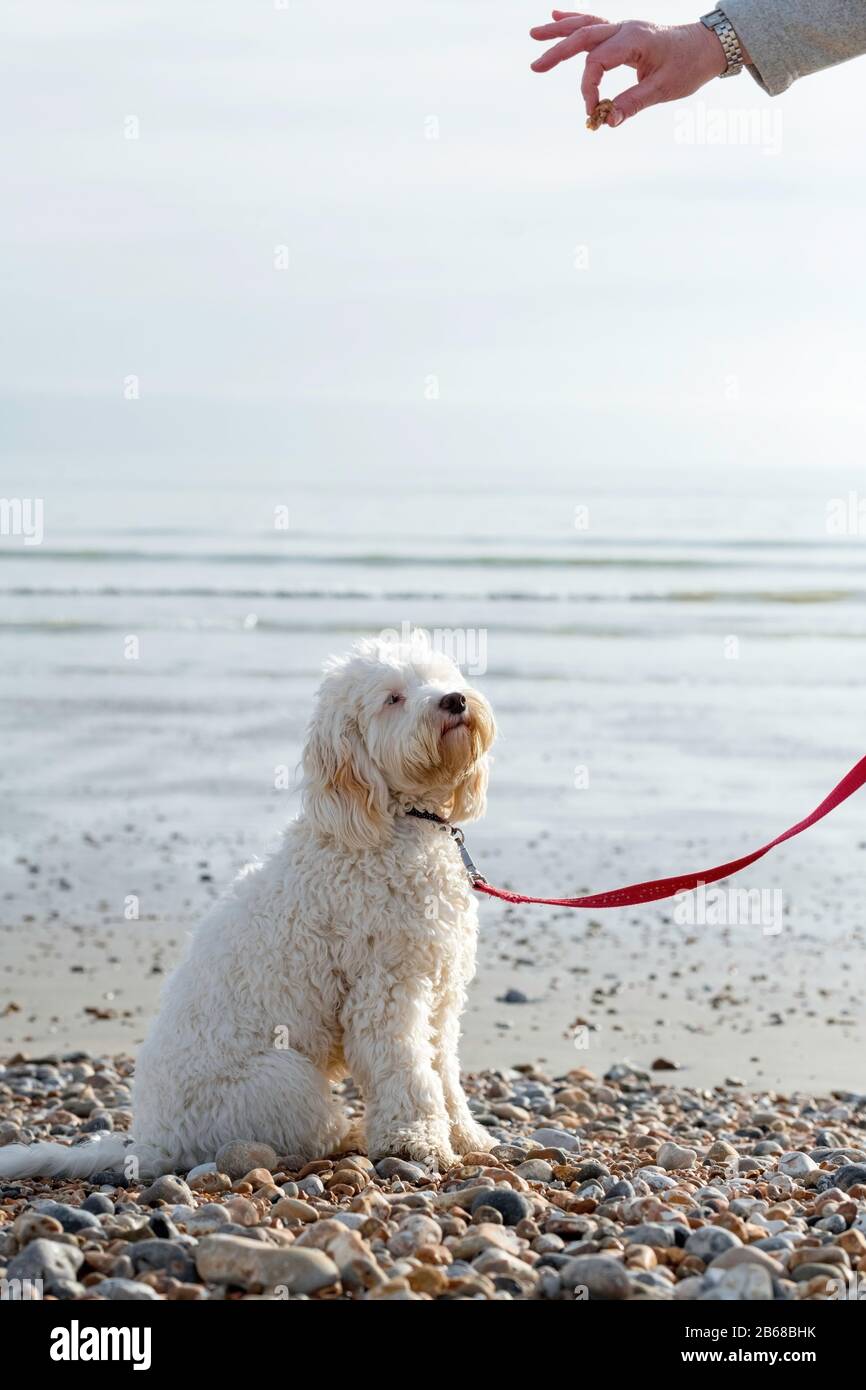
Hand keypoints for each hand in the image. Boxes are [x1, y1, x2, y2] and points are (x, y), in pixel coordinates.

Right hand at [530, 11, 731, 125]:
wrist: (708, 46)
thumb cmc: (688, 66)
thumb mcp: (663, 89)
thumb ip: (632, 104)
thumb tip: (607, 121)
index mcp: (634, 39)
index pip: (596, 62)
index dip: (588, 89)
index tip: (592, 111)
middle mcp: (625, 28)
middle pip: (582, 37)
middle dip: (557, 52)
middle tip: (535, 67)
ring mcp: (623, 26)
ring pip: (585, 25)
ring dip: (559, 30)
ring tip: (534, 34)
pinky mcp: (624, 31)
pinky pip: (594, 23)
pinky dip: (574, 19)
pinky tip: (555, 15)